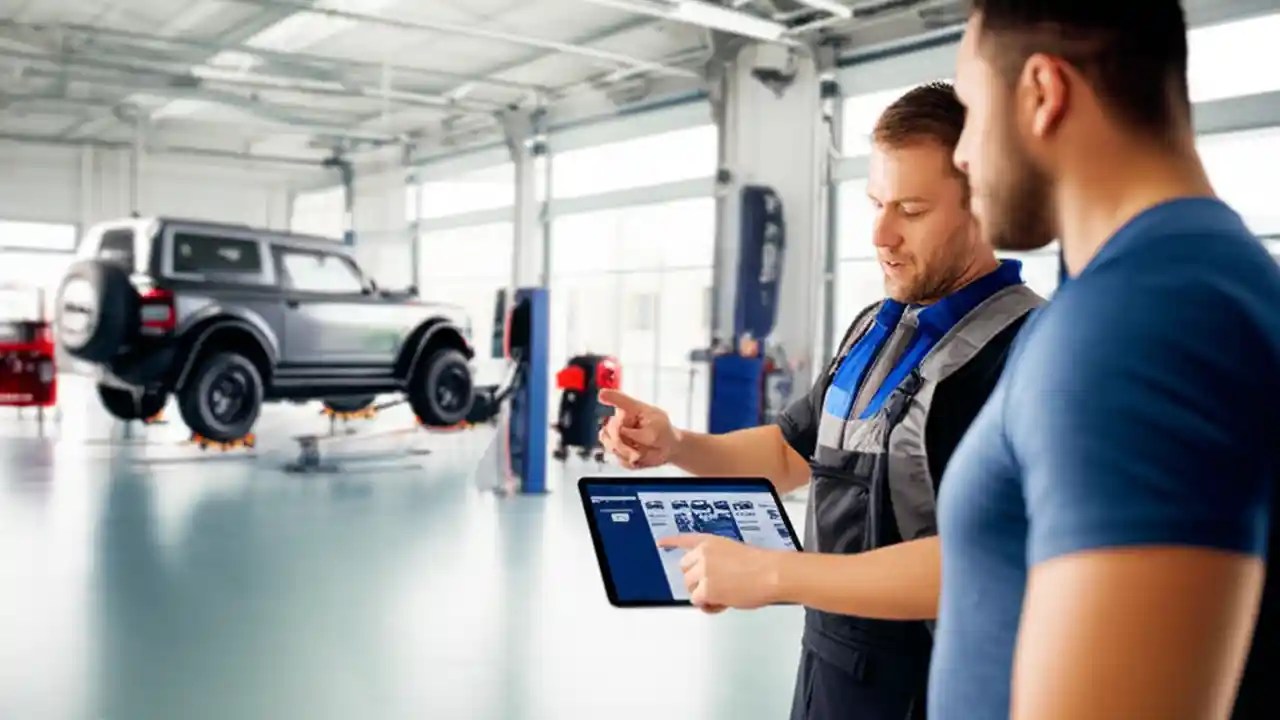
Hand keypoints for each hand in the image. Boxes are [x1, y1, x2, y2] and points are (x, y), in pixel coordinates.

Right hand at [597, 389, 680, 469]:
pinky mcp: (618, 450)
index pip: (620, 400)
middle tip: (634, 453)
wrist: (667, 448)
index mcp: (632, 410)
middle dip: (620, 443)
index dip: (610, 397)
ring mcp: (617, 435)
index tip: (602, 395)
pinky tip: (638, 458)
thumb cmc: (664, 432)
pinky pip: (617, 458)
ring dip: (625, 453)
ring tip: (639, 455)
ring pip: (610, 445)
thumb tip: (622, 432)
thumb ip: (639, 432)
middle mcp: (622, 420)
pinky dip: (628, 461)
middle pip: (610, 429)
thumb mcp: (658, 430)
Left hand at [656, 533, 782, 612]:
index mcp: (711, 542)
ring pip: (690, 588)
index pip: (686, 539)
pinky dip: (709, 606)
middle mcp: (703, 553)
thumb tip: (710, 580)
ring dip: (704, 594)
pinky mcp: (706, 588)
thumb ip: (717, 560)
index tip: (661, 543)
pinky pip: (698, 601)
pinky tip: (724, 603)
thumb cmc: (762, 565)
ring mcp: (703, 570)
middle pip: (685, 570)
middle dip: (696, 580)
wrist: (772, 573)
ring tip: (724, 595)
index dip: (671, 541)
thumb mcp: (735, 553)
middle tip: (715, 586)